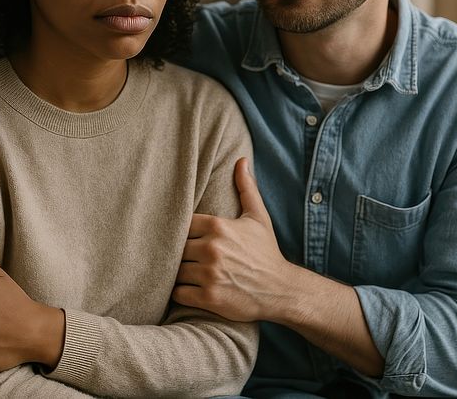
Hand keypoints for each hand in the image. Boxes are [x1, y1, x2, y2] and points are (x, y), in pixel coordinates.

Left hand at [173, 157, 294, 321]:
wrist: (281, 290)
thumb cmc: (267, 252)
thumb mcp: (258, 217)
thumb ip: (246, 188)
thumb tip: (242, 160)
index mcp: (218, 226)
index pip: (182, 224)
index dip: (183, 233)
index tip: (188, 240)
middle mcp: (211, 248)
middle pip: (175, 248)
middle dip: (180, 255)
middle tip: (186, 259)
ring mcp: (209, 273)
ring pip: (175, 271)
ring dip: (179, 274)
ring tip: (189, 275)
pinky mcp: (208, 297)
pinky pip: (178, 293)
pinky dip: (181, 293)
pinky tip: (192, 290)